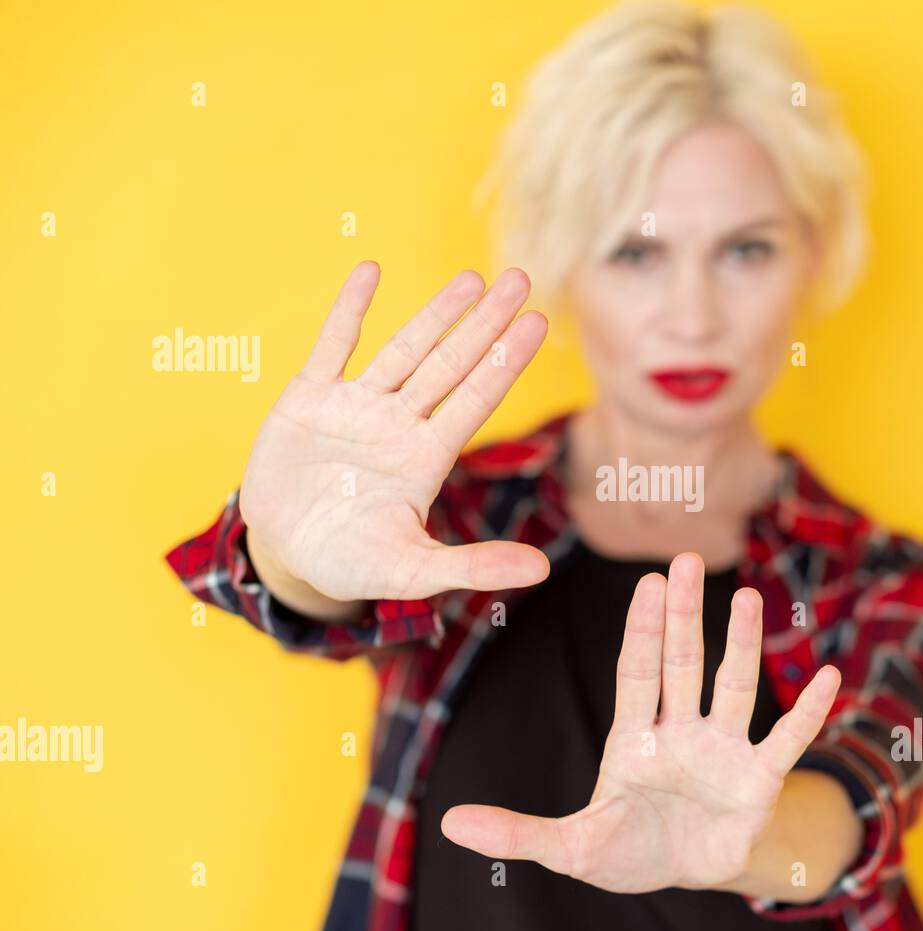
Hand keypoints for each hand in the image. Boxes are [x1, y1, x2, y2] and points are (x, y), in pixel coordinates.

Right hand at [239, 262, 550, 607]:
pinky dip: (349, 310)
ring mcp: (355, 407)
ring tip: (470, 277)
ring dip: (434, 314)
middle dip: (484, 324)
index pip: (476, 400)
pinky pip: (332, 346)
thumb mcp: (412, 572)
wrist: (284, 557)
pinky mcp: (308, 399)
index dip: (505, 363)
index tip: (538, 324)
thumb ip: (474, 566)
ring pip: (403, 350)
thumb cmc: (351, 564)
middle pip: (451, 365)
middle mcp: (399, 424)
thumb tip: (542, 572)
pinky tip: (370, 270)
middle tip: (520, 280)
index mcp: (426, 458)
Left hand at [441, 552, 842, 893]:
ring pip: (733, 688)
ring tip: (752, 596)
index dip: (640, 631)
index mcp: (633, 738)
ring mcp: (722, 752)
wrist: (684, 875)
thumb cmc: (626, 851)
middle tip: (683, 560)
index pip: (636, 673)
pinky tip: (827, 676)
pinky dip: (806, 712)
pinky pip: (786, 740)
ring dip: (742, 644)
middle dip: (683, 615)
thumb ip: (516, 833)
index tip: (645, 584)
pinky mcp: (758, 781)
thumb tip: (449, 824)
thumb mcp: (569, 848)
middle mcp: (680, 732)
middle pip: (682, 664)